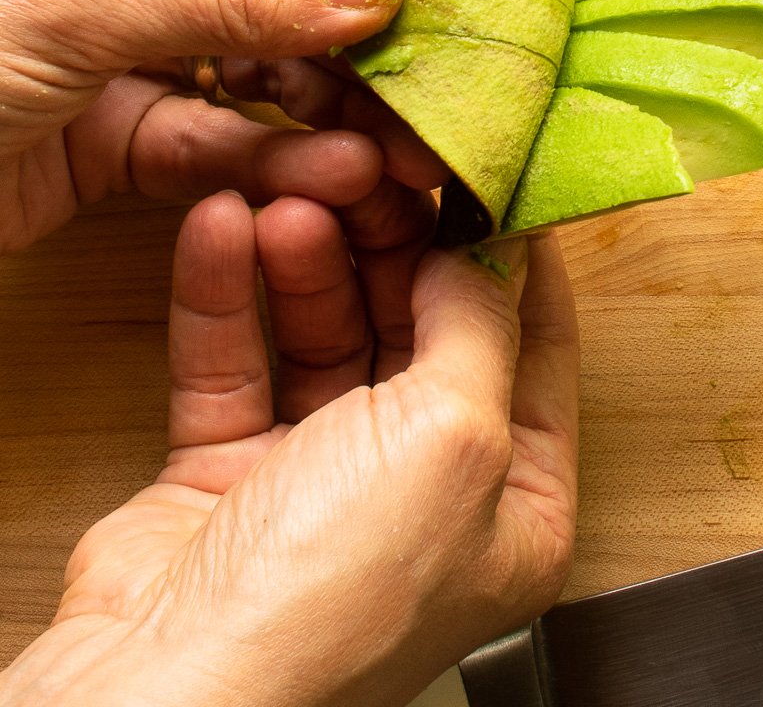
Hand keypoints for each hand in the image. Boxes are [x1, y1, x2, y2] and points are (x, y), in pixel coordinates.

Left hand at [0, 0, 441, 253]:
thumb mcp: (69, 2)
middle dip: (350, 39)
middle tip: (432, 89)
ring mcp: (118, 45)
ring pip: (253, 69)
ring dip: (324, 111)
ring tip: (398, 149)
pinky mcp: (109, 137)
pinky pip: (210, 140)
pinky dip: (268, 163)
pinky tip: (330, 178)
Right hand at [1, 192, 578, 706]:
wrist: (168, 693)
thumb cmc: (335, 600)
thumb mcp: (455, 437)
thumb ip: (481, 328)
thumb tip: (488, 251)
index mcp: (513, 503)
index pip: (533, 348)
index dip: (513, 256)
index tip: (491, 174)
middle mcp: (425, 492)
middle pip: (421, 329)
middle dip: (391, 244)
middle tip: (369, 170)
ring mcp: (323, 484)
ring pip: (326, 334)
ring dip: (307, 258)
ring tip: (291, 194)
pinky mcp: (230, 478)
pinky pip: (238, 363)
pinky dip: (229, 295)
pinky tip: (224, 229)